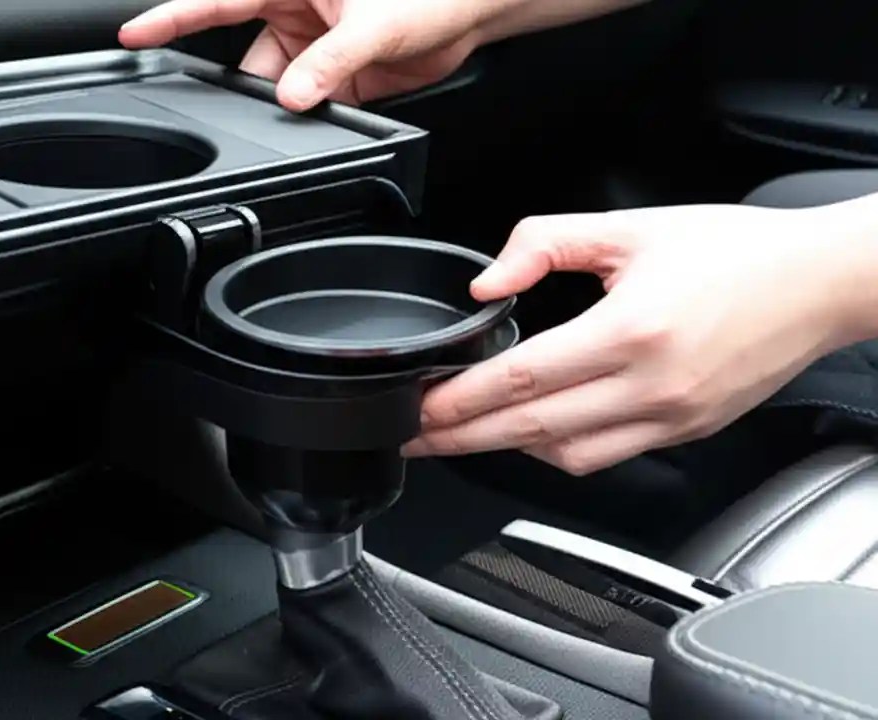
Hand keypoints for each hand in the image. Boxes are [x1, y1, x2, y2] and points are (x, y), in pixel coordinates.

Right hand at [118, 0, 487, 111]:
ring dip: (284, 107)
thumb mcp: (373, 24)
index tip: (134, 35)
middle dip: (246, 86)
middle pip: (246, 57)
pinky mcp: (338, 76)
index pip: (217, 1)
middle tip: (260, 105)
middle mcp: (296, 13)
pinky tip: (321, 121)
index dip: (171, 18)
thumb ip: (330, 63)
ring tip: (306, 111)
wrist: (476, 11)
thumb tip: (293, 96)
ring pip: (276, 86)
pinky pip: (309, 102)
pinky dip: (311, 119)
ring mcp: (315, 46)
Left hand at [402, 203, 877, 474]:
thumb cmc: (738, 252)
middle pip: (530, 429)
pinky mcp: (686, 432)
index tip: (419, 405)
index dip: (459, 399)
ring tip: (462, 436)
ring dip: (506, 450)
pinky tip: (531, 433)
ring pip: (566, 455)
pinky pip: (606, 456)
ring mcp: (670, 417)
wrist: (821, 283)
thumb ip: (545, 243)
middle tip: (413, 439)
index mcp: (632, 330)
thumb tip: (488, 282)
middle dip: (461, 438)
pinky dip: (559, 451)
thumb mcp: (631, 229)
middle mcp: (651, 386)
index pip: (520, 378)